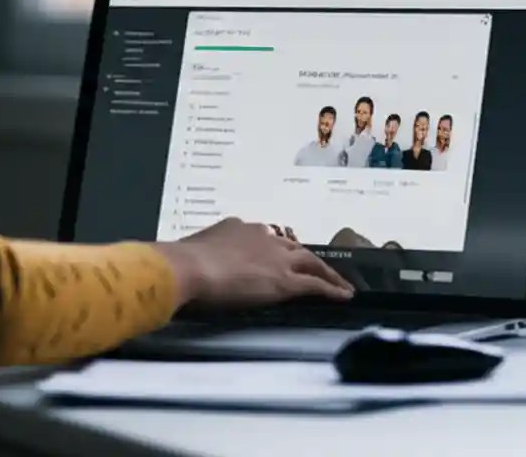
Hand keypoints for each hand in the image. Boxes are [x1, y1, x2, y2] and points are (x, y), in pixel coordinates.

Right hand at [154, 217, 353, 311]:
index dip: (273, 249)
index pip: (263, 238)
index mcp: (238, 229)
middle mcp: (262, 238)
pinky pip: (315, 285)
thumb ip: (204, 256)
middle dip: (306, 258)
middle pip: (293, 247)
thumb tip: (198, 265)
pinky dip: (332, 290)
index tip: (276, 257)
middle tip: (317, 267)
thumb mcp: (194, 252)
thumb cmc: (181, 264)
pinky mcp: (285, 281)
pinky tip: (344, 296)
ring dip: (327, 273)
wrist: (188, 268)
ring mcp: (276, 259)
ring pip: (311, 263)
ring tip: (340, 283)